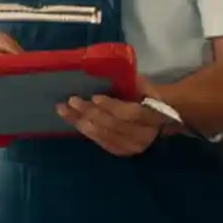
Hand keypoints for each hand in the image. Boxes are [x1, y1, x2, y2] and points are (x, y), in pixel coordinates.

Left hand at [55, 78, 173, 156]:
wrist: (157, 117)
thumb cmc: (145, 95)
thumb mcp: (143, 85)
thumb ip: (131, 81)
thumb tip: (107, 71)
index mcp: (154, 115)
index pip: (132, 113)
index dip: (112, 106)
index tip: (94, 97)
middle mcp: (145, 135)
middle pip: (114, 126)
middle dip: (91, 113)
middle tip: (72, 101)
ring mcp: (133, 146)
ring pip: (105, 136)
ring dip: (82, 123)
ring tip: (64, 110)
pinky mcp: (122, 151)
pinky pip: (101, 143)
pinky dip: (85, 131)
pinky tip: (73, 120)